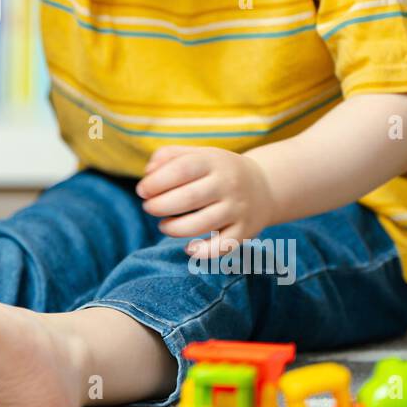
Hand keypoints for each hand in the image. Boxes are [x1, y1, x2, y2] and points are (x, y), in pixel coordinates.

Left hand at [135, 146, 277, 259]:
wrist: (264, 187)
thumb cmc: (217, 170)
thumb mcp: (198, 154)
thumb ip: (168, 156)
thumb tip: (148, 174)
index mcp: (214, 161)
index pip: (182, 169)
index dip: (156, 182)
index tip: (142, 191)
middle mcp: (229, 184)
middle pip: (189, 198)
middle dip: (160, 206)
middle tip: (148, 208)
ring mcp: (238, 209)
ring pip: (202, 224)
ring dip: (174, 229)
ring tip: (163, 225)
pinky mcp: (244, 231)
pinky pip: (223, 246)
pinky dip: (203, 252)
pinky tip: (188, 248)